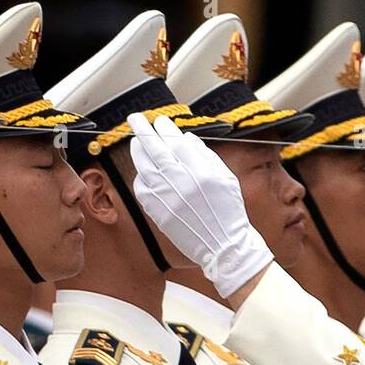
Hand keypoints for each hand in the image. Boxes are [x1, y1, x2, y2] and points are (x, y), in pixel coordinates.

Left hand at [126, 113, 273, 297]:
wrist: (224, 246)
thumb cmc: (228, 211)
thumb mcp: (225, 178)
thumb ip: (205, 156)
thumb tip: (185, 138)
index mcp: (201, 171)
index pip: (176, 141)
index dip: (165, 129)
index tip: (160, 121)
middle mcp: (182, 182)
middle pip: (155, 149)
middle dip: (143, 130)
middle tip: (135, 119)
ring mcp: (167, 197)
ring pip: (144, 166)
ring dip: (138, 151)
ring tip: (136, 141)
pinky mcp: (158, 212)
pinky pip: (142, 189)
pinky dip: (141, 177)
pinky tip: (143, 171)